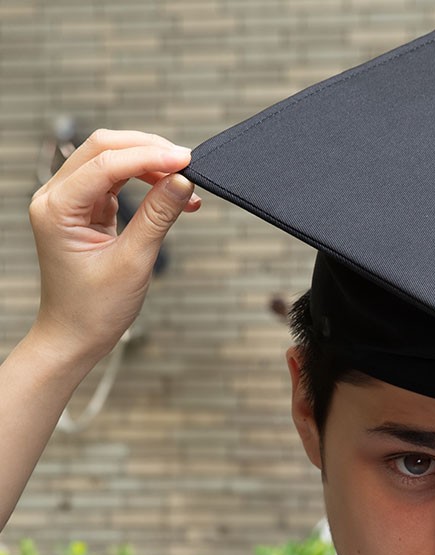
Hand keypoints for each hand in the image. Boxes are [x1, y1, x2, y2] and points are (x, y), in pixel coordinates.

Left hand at [27, 129, 199, 371]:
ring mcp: (69, 201)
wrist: (76, 335)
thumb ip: (158, 217)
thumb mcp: (133, 262)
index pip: (105, 164)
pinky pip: (115, 182)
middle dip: (147, 151)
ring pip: (109, 161)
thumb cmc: (94, 308)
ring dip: (148, 164)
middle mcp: (56, 197)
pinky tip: (171, 193)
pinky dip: (145, 181)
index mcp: (57, 208)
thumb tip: (183, 182)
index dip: (148, 157)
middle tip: (188, 164)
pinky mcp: (85, 210)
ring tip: (184, 182)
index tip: (186, 161)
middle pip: (102, 149)